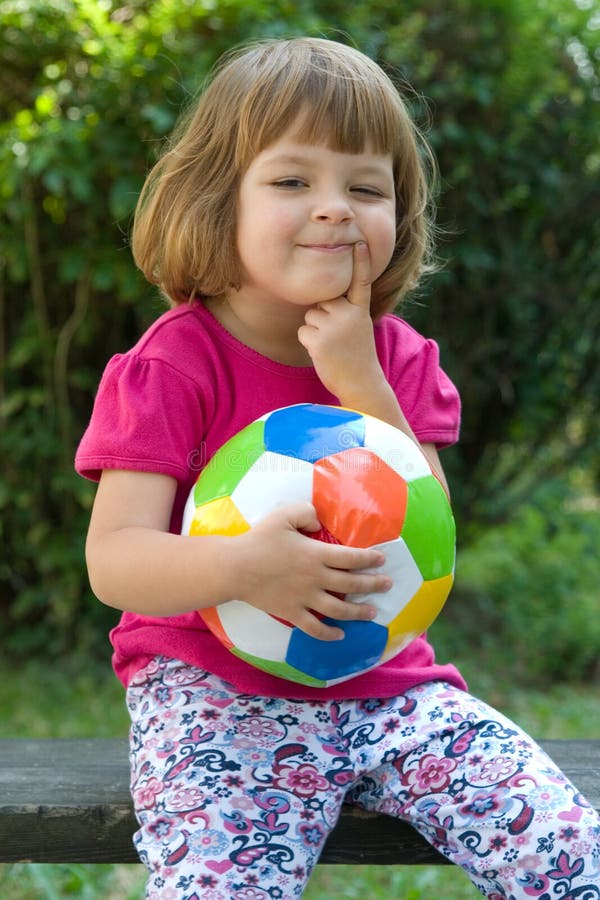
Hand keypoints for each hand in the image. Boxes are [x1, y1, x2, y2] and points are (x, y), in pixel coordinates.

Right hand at [230, 502, 391, 640]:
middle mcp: (315, 578)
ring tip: (373, 612)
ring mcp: (305, 598)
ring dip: (359, 612)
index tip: (382, 560)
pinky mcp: (292, 613)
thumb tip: (321, 522)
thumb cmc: (259, 540)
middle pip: (351, 584)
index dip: (369, 559)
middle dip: (373, 584)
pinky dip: (330, 634)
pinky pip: (315, 628)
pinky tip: (340, 635)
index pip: (351, 557)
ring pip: (339, 610)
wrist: (235, 568)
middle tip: (388, 584)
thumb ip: (307, 513)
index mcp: (315, 554)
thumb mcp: (283, 515)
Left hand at [297, 242, 386, 402]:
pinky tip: (324, 353)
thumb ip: (344, 311)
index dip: (361, 262)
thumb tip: (320, 302)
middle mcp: (348, 314)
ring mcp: (333, 326)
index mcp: (360, 310)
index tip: (360, 242)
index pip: (360, 282)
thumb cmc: (356, 356)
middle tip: (338, 338)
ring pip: (310, 317)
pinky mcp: (318, 340)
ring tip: (332, 347)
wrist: (361, 383)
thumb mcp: (358, 328)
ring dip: (315, 331)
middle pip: (322, 302)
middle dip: (323, 317)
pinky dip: (309, 343)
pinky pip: (303, 332)